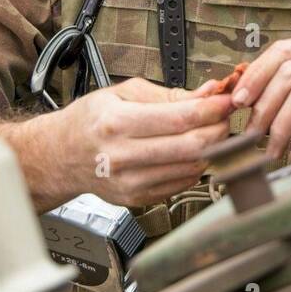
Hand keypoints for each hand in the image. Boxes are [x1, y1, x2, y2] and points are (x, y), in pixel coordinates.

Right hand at [48, 77, 234, 206]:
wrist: (62, 155)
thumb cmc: (92, 120)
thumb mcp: (123, 93)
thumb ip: (169, 94)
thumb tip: (209, 92)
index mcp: (117, 123)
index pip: (180, 118)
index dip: (213, 109)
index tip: (229, 100)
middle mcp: (122, 156)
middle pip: (192, 146)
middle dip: (219, 128)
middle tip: (227, 115)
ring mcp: (130, 182)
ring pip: (191, 167)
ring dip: (212, 148)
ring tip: (213, 131)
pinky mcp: (137, 199)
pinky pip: (182, 183)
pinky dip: (196, 166)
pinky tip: (193, 152)